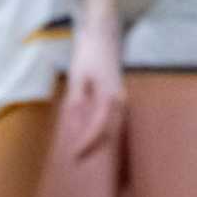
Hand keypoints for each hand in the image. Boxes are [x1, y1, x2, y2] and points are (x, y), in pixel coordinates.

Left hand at [58, 19, 125, 160]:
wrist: (102, 34)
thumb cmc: (88, 54)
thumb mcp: (77, 78)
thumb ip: (77, 103)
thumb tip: (75, 125)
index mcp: (111, 98)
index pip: (99, 128)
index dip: (86, 143)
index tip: (75, 156)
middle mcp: (120, 102)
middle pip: (110, 133)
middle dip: (95, 148)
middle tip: (80, 163)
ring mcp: (121, 100)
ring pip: (112, 128)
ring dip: (100, 142)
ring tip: (85, 155)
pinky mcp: (117, 97)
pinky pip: (111, 120)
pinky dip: (101, 131)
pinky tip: (90, 137)